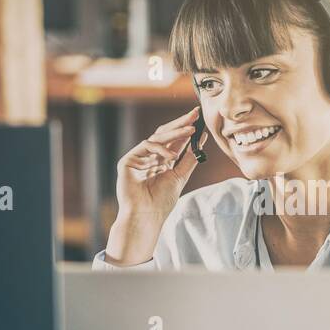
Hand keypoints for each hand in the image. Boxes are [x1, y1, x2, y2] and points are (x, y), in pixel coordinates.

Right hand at [104, 106, 206, 264]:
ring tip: (190, 130)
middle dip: (180, 123)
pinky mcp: (128, 161)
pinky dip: (160, 149)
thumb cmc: (161, 201)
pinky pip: (145, 146)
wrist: (146, 216)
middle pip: (165, 134)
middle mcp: (150, 157)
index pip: (175, 140)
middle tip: (194, 114)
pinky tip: (171, 157)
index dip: (186, 129)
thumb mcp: (180, 176)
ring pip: (157, 137)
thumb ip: (189, 158)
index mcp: (162, 161)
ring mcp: (139, 158)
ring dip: (175, 132)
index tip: (198, 118)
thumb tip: (201, 140)